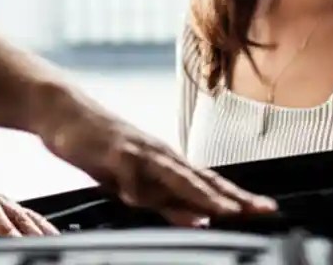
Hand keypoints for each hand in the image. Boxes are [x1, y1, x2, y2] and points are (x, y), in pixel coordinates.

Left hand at [0, 186, 59, 242]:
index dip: (4, 225)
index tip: (13, 239)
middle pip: (18, 215)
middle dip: (31, 232)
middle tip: (42, 248)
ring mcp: (8, 206)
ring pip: (31, 218)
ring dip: (43, 232)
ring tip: (56, 245)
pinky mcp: (15, 215)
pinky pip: (35, 221)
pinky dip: (47, 231)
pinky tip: (57, 241)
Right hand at [34, 87, 277, 225]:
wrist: (66, 112)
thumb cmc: (101, 146)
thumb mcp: (134, 180)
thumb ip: (162, 199)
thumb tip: (195, 220)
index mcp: (167, 161)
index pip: (209, 181)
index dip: (237, 196)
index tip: (266, 208)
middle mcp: (159, 154)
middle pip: (201, 178)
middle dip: (232, 197)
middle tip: (261, 210)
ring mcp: (138, 151)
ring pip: (174, 175)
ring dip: (200, 194)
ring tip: (224, 210)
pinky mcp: (113, 152)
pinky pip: (130, 176)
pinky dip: (140, 191)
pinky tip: (146, 201)